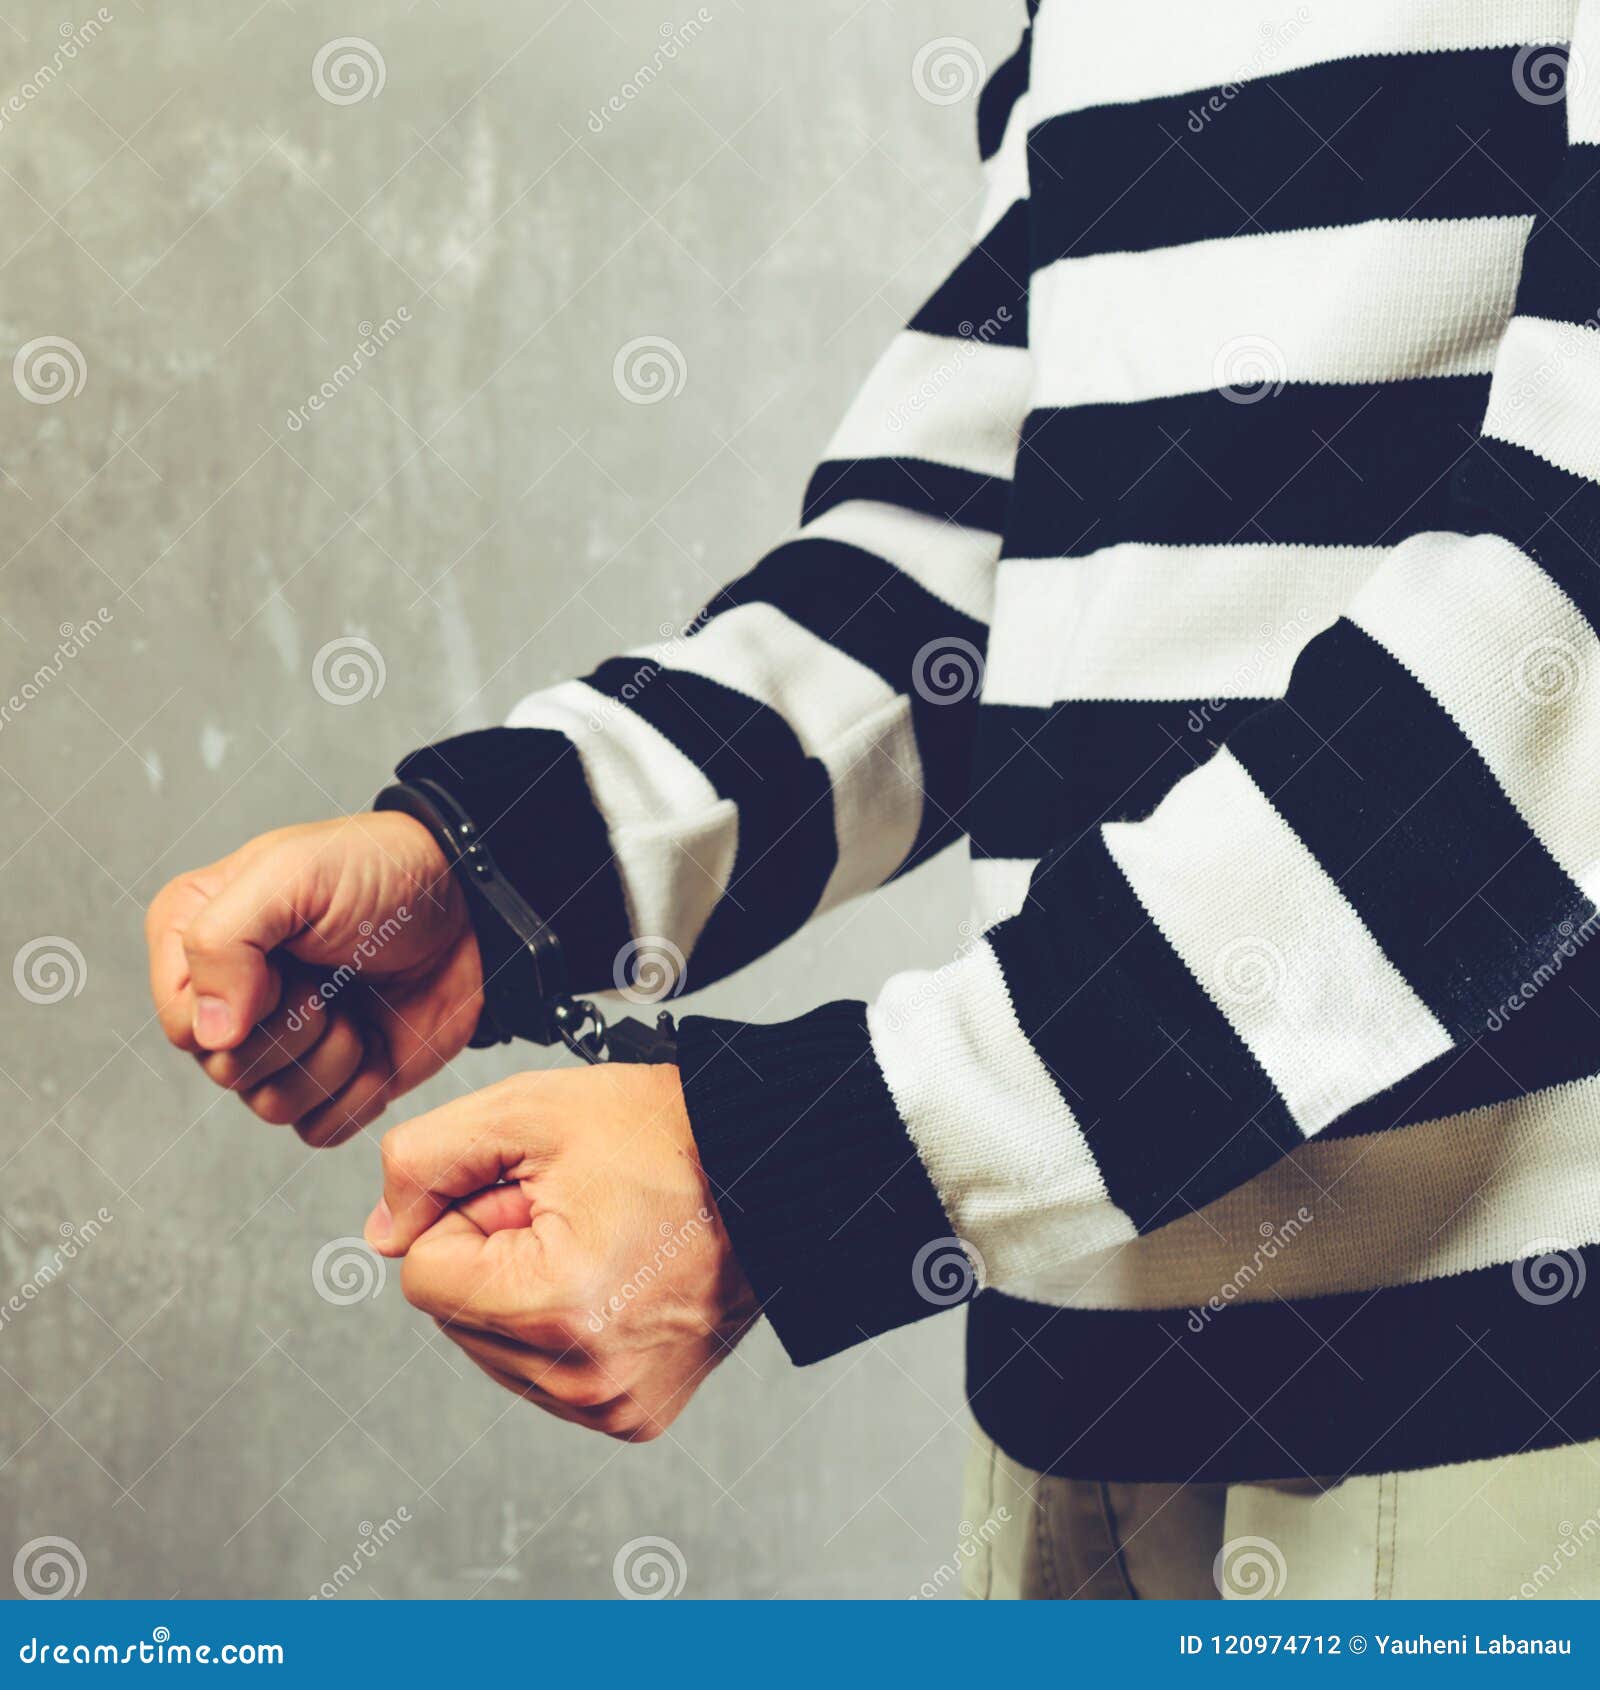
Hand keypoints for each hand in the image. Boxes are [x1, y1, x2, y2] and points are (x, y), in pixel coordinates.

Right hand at [145, 812, 482, 1145]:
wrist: (467, 905)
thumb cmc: (380, 871)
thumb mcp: (291, 872)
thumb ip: (225, 940)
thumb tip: (210, 1035)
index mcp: (196, 942)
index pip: (182, 1022)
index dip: (238, 1005)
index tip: (288, 962)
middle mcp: (230, 1001)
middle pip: (227, 1070)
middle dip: (295, 1028)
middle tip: (331, 978)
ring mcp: (282, 1047)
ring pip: (271, 1107)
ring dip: (332, 1058)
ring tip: (357, 1003)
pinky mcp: (334, 1083)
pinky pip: (320, 1129)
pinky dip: (359, 1091)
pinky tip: (378, 1041)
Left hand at [365, 1064, 756, 1439]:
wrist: (770, 1169)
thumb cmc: (671, 1135)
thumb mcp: (530, 1110)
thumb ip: (427, 1159)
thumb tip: (381, 1233)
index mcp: (559, 1305)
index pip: (424, 1274)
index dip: (470, 1213)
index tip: (536, 1188)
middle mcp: (588, 1378)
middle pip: (456, 1317)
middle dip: (496, 1254)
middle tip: (576, 1209)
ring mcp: (616, 1405)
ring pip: (494, 1348)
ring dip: (526, 1291)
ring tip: (603, 1240)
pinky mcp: (636, 1414)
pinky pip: (545, 1373)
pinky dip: (561, 1325)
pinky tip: (616, 1277)